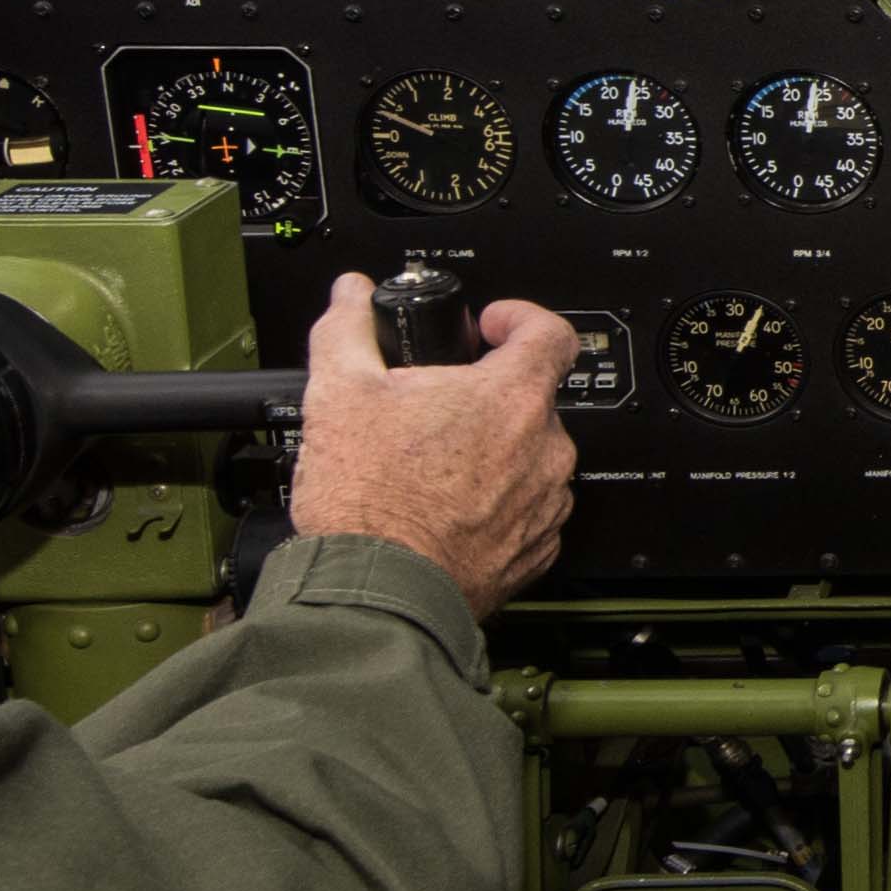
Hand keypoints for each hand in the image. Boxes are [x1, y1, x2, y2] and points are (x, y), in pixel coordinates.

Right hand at [286, 277, 578, 611]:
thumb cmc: (367, 503)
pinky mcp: (534, 552)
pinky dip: (495, 504)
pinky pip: (526, 512)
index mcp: (511, 398)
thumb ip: (349, 328)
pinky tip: (447, 510)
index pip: (551, 333)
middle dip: (486, 397)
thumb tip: (351, 296)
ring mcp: (545, 505)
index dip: (520, 319)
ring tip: (434, 467)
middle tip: (435, 411)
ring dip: (492, 453)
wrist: (375, 593)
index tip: (492, 328)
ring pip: (530, 458)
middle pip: (531, 400)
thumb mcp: (339, 392)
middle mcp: (544, 451)